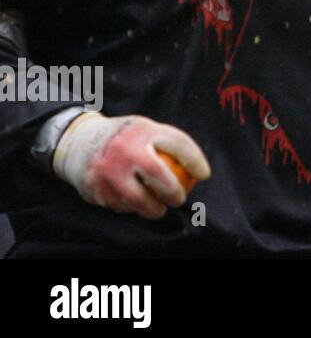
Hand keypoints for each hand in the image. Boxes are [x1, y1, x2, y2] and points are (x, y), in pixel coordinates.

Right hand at [53, 112, 210, 218]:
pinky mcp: (95, 188)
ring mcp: (108, 170)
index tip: (204, 175)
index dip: (195, 161)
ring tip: (160, 209)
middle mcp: (125, 149)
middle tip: (179, 199)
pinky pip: (120, 205)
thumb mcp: (145, 129)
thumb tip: (199, 169)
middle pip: (159, 177)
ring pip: (138, 200)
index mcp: (142, 130)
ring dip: (153, 209)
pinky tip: (137, 207)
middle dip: (174, 192)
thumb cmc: (125, 137)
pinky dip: (131, 208)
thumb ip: (168, 144)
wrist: (79, 141)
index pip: (178, 145)